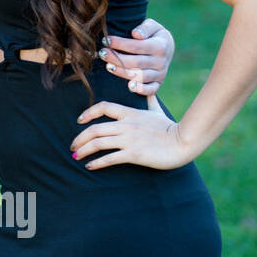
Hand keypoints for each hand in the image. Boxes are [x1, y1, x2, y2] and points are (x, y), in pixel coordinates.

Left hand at [69, 95, 195, 170]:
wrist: (184, 141)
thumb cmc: (171, 127)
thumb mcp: (157, 111)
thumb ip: (149, 100)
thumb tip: (148, 89)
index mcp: (130, 113)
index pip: (103, 107)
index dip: (88, 112)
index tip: (79, 120)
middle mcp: (126, 125)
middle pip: (94, 129)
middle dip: (79, 138)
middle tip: (72, 146)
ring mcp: (128, 139)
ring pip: (98, 143)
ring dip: (83, 150)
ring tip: (76, 156)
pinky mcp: (133, 154)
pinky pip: (109, 158)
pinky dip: (96, 163)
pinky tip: (90, 166)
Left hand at [97, 17, 173, 95]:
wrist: (167, 48)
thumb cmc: (153, 35)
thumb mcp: (153, 26)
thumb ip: (145, 28)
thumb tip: (135, 34)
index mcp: (160, 46)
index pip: (136, 46)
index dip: (119, 43)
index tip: (105, 40)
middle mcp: (161, 62)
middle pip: (135, 62)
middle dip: (116, 58)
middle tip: (102, 53)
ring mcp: (160, 74)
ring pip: (140, 76)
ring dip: (122, 72)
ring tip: (108, 66)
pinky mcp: (158, 83)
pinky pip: (151, 90)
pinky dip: (141, 90)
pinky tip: (129, 86)